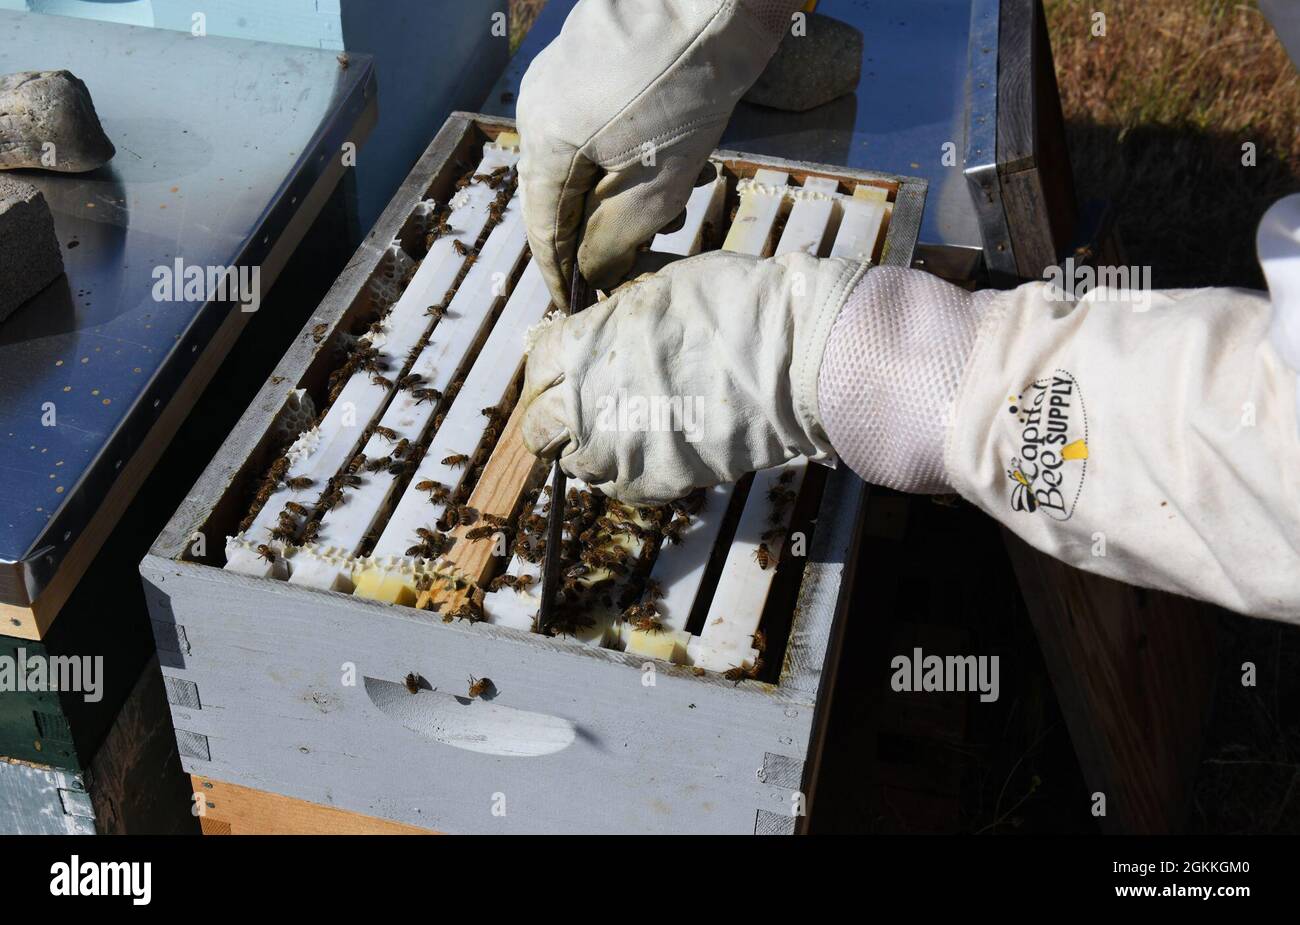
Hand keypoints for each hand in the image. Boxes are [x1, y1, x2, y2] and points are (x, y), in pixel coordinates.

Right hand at [516, 0, 798, 304]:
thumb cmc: (684, 89)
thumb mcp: (654, 187)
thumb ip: (613, 241)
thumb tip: (593, 272)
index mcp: (544, 143)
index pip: (542, 228)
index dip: (561, 275)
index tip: (575, 307)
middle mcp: (540, 108)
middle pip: (563, 192)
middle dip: (600, 234)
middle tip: (633, 263)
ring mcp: (565, 77)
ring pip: (587, 159)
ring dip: (624, 196)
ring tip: (672, 212)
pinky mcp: (596, 60)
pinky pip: (602, 127)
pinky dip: (630, 159)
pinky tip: (674, 166)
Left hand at [520, 251, 867, 503]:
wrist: (791, 358)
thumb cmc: (732, 305)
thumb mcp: (659, 283)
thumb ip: (616, 307)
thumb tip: (601, 312)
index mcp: (582, 346)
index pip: (535, 364)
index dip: (550, 362)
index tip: (567, 362)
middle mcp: (588, 403)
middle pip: (537, 424)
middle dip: (551, 412)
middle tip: (580, 402)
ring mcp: (618, 449)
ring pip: (573, 463)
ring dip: (585, 446)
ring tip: (616, 428)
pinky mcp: (653, 482)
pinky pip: (615, 486)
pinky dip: (621, 471)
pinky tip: (646, 449)